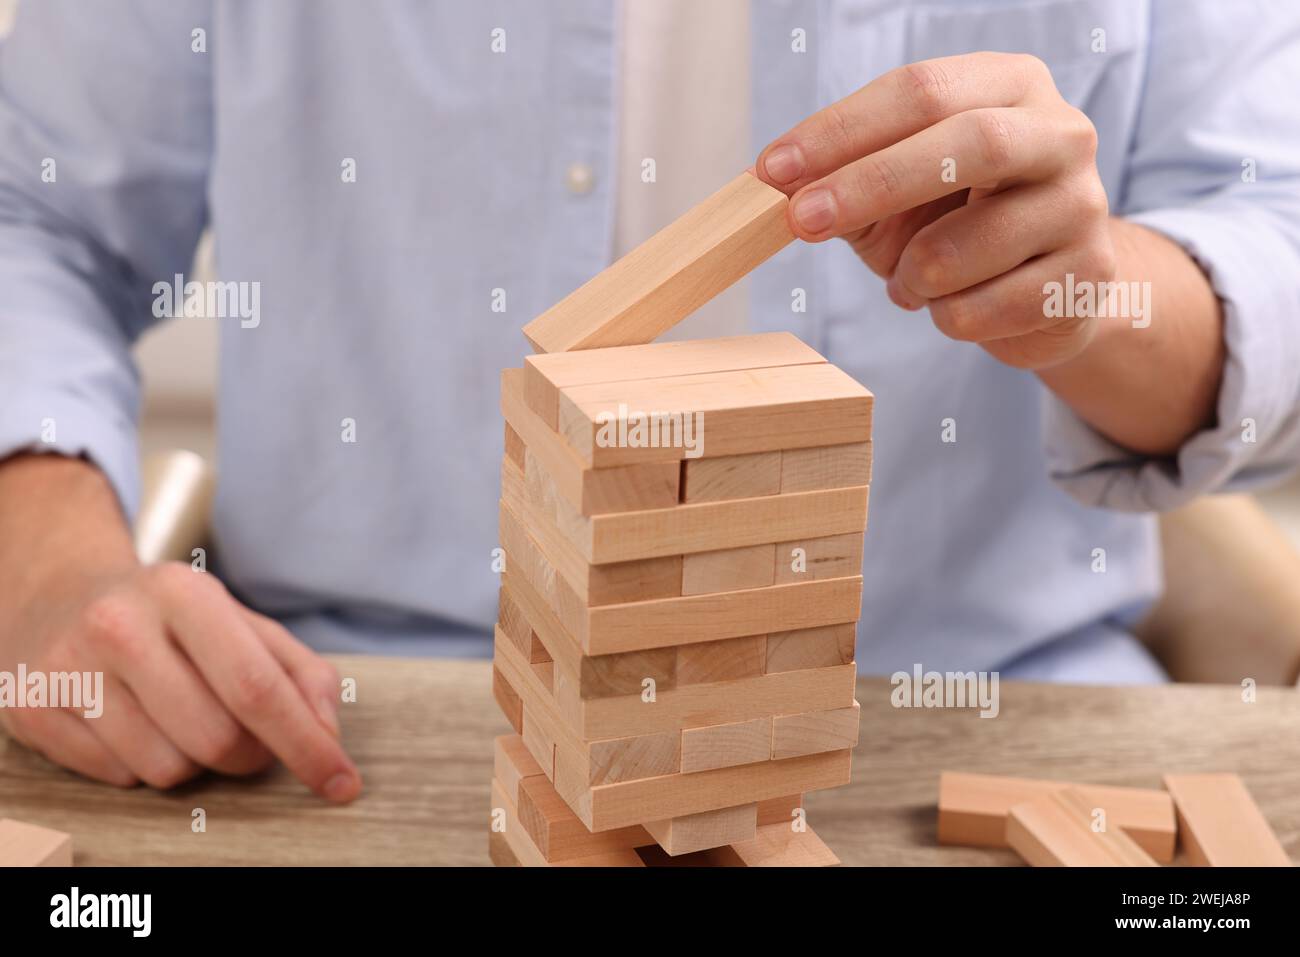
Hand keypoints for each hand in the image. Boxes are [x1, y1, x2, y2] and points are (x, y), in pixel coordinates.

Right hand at [0, 455, 360, 801]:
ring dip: (192, 762)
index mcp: (185, 592)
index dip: (306, 744)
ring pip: (167, 769)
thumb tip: (326, 733)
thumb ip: (300, 673)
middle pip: (215, 739)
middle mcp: (120, 624)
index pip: (257, 687)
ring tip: (178, 718)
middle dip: (247, 755)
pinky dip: (141, 765)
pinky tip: (131, 722)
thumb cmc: (174, 621)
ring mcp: (69, 667)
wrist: (61, 597)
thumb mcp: (242, 624)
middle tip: (246, 738)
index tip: (342, 783)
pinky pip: (119, 778)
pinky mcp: (33, 708)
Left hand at [757, 52, 1114, 369]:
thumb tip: (764, 185)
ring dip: (909, 275)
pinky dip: (944, 317)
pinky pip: (981, 310)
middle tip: (803, 219)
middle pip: (966, 144)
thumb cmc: (958, 222)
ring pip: (964, 247)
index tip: (774, 170)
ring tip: (911, 279)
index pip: (922, 89)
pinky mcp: (1086, 278)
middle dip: (871, 184)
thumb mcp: (894, 189)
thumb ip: (840, 178)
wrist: (1043, 286)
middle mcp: (1060, 133)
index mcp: (1009, 85)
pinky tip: (955, 305)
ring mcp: (1082, 206)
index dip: (841, 131)